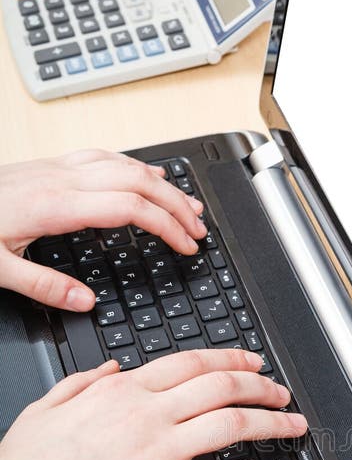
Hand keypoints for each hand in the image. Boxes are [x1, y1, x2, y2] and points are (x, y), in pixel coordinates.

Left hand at [0, 148, 205, 311]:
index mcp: (55, 205)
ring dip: (162, 185)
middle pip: (137, 182)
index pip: (129, 208)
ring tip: (189, 205)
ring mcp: (58, 168)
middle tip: (200, 231)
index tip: (186, 246)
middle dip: (176, 205)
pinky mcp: (51, 166)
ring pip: (124, 165)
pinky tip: (148, 178)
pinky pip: (106, 158)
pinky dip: (136, 168)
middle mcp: (62, 180)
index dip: (165, 226)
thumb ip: (43, 287)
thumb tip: (86, 302)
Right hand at [0, 349, 306, 459]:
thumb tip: (114, 368)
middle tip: (282, 394)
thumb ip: (84, 383)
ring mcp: (155, 450)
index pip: (189, 363)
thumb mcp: (44, 408)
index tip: (252, 365)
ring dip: (273, 424)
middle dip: (261, 388)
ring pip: (232, 424)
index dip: (230, 360)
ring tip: (295, 428)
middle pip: (220, 386)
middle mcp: (144, 413)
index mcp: (119, 391)